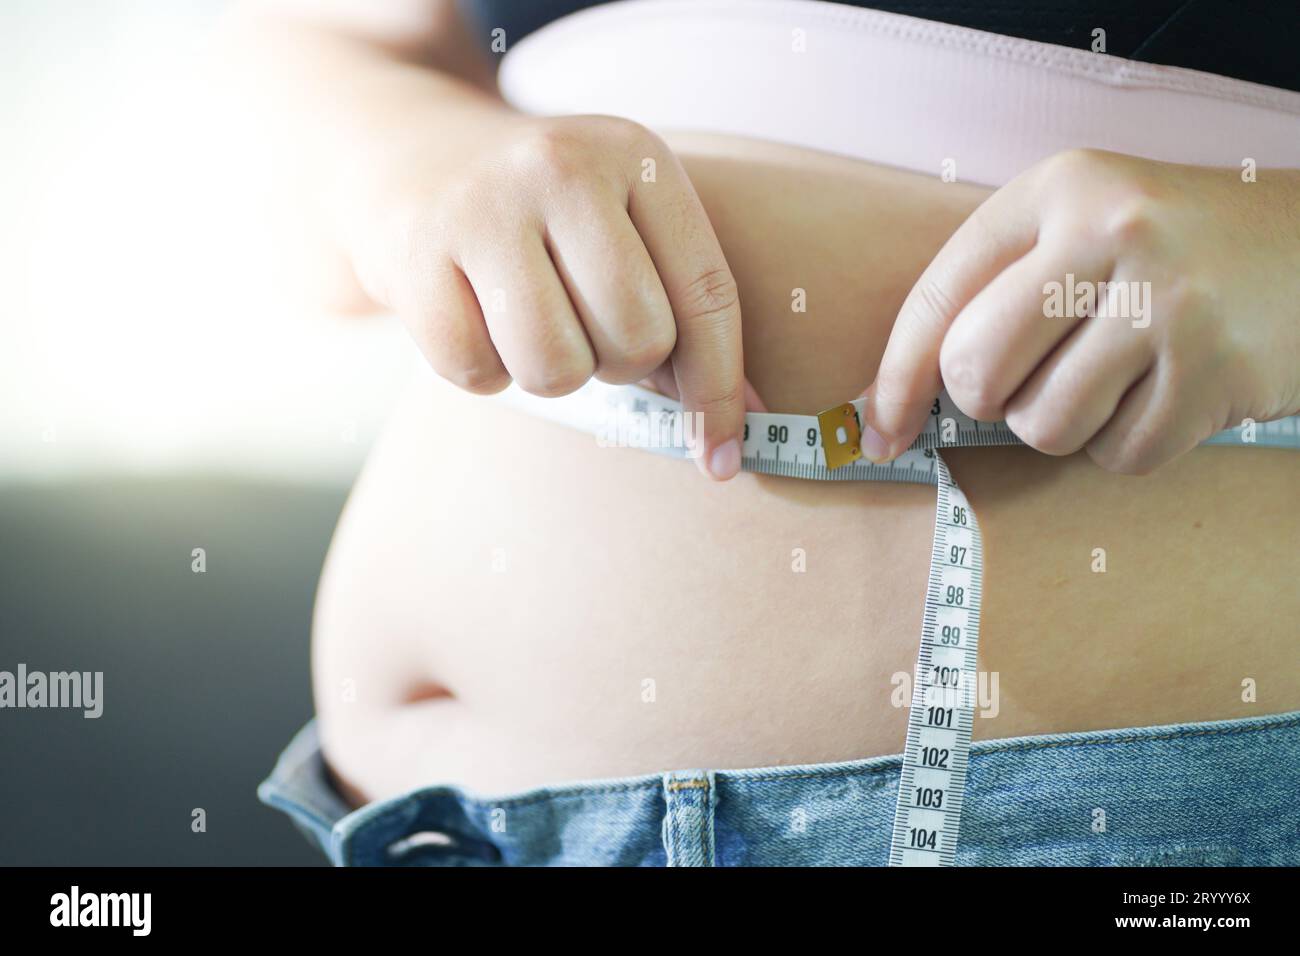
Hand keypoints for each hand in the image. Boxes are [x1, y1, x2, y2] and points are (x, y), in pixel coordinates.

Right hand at [356, 113, 755, 479]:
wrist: (413, 155)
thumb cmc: (546, 217)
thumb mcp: (625, 227)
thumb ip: (684, 318)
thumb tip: (731, 438)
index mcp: (635, 155)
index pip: (707, 293)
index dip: (720, 388)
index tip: (721, 456)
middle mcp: (562, 167)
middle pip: (638, 339)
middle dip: (622, 365)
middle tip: (588, 329)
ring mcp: (481, 208)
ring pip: (557, 368)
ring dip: (553, 372)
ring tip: (532, 322)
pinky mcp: (413, 258)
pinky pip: (476, 373)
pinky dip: (485, 369)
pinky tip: (475, 316)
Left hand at [860, 149, 1299, 473]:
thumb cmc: (1170, 250)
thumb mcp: (1080, 227)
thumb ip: (993, 291)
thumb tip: (890, 404)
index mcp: (1058, 189)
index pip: (937, 298)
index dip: (895, 378)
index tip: (878, 432)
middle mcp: (1111, 234)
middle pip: (977, 374)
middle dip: (992, 401)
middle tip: (1037, 381)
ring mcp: (1170, 302)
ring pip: (1045, 427)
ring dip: (1067, 426)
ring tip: (1117, 377)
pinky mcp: (1218, 371)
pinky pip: (1120, 455)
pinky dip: (1129, 443)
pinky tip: (1166, 394)